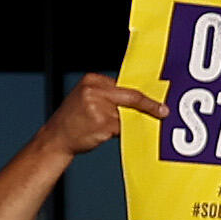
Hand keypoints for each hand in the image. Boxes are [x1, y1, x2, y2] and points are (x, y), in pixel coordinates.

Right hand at [40, 73, 165, 157]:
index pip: (126, 85)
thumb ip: (111, 97)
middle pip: (133, 97)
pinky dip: (126, 132)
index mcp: (92, 80)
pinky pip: (124, 128)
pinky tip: (114, 135)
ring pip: (129, 114)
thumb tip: (144, 100)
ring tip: (125, 127)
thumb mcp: (89, 100)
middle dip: (150, 106)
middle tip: (164, 112)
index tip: (160, 100)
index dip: (144, 94)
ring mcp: (98, 107)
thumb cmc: (75, 121)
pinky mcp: (103, 123)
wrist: (56, 139)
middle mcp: (94, 90)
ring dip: (135, 122)